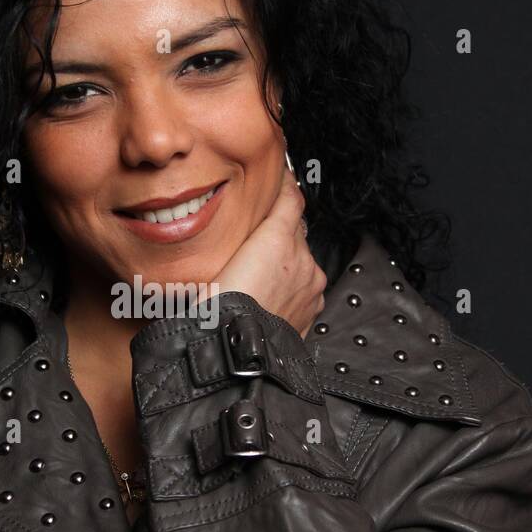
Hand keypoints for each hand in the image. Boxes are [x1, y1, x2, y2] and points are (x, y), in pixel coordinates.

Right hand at [212, 162, 326, 338]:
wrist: (236, 356)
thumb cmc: (221, 308)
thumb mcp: (221, 254)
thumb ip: (245, 226)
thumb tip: (261, 199)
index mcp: (280, 240)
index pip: (290, 199)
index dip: (284, 185)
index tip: (280, 175)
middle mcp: (303, 261)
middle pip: (294, 234)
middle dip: (278, 234)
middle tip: (253, 244)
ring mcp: (310, 288)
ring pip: (300, 263)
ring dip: (284, 265)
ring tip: (255, 277)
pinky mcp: (310, 312)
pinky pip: (304, 290)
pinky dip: (290, 290)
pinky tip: (267, 298)